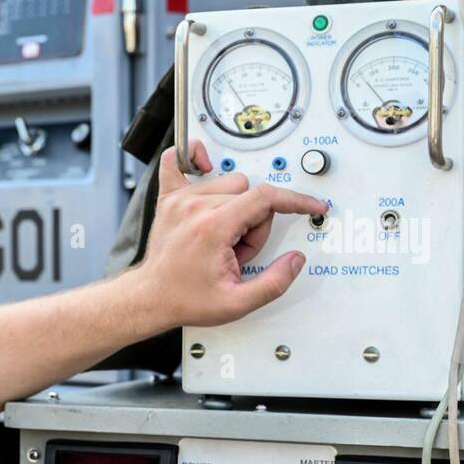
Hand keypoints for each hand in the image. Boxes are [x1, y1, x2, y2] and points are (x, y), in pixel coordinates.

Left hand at [131, 140, 327, 327]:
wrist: (151, 298)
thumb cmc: (186, 299)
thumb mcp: (237, 304)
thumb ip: (274, 283)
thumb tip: (295, 260)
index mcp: (213, 228)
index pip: (266, 197)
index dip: (296, 201)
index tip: (312, 206)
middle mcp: (196, 206)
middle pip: (251, 195)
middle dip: (255, 226)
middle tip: (237, 252)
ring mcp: (180, 199)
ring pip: (230, 184)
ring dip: (235, 209)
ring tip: (222, 238)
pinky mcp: (169, 198)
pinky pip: (176, 160)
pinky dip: (192, 160)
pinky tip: (202, 169)